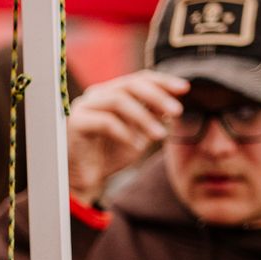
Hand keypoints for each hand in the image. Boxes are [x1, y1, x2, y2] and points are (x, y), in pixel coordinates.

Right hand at [67, 71, 187, 203]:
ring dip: (144, 118)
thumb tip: (172, 104)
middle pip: (130, 84)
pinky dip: (126, 133)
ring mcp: (83, 107)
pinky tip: (137, 147)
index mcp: (111, 93)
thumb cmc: (109, 156)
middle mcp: (96, 95)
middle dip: (157, 96)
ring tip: (159, 136)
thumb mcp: (138, 135)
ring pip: (118, 101)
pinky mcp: (75, 123)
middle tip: (176, 112)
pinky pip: (106, 122)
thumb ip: (152, 118)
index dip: (163, 81)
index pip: (139, 79)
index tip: (185, 89)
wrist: (84, 181)